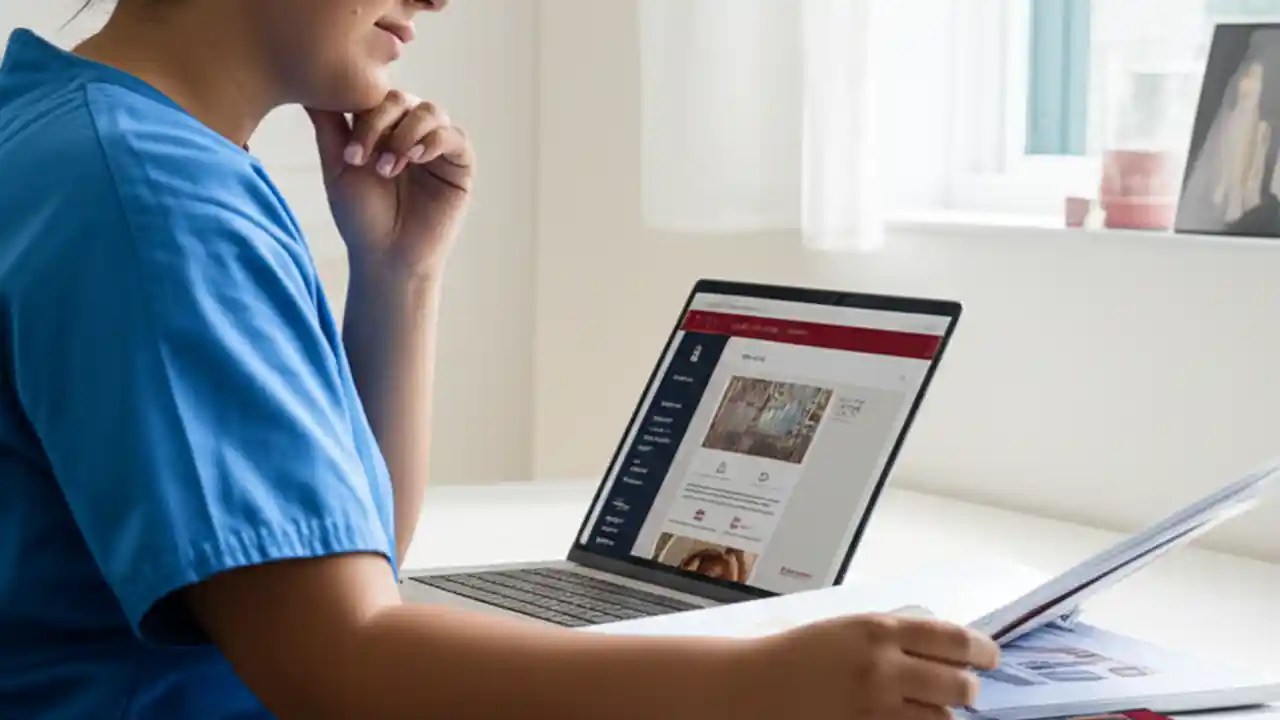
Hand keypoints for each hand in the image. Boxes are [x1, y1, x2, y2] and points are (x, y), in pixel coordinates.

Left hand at [307, 91, 474, 279]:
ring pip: (430, 112)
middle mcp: (412, 131)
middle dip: (380, 124)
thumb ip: (329, 124)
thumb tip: (306, 85)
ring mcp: (438, 146)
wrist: (386, 257)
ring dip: (406, 134)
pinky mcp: (460, 164)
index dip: (362, 115)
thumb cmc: (360, 216)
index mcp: (384, 128)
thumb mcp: (337, 165)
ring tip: (388, 168)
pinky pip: (455, 137)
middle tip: (363, 159)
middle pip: (402, 100)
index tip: (349, 154)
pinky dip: (435, 141)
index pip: (376, 98)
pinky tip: (415, 158)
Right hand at [734, 614, 1000, 718]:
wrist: (752, 687)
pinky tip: (907, 718)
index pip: (954, 639)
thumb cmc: (801, 656)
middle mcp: (882, 668)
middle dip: (967, 689)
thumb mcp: (850, 630)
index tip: (990, 657)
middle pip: (960, 685)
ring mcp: (875, 708)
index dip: (983, 650)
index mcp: (879, 631)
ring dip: (941, 715)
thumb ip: (896, 638)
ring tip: (926, 708)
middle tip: (962, 690)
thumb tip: (951, 652)